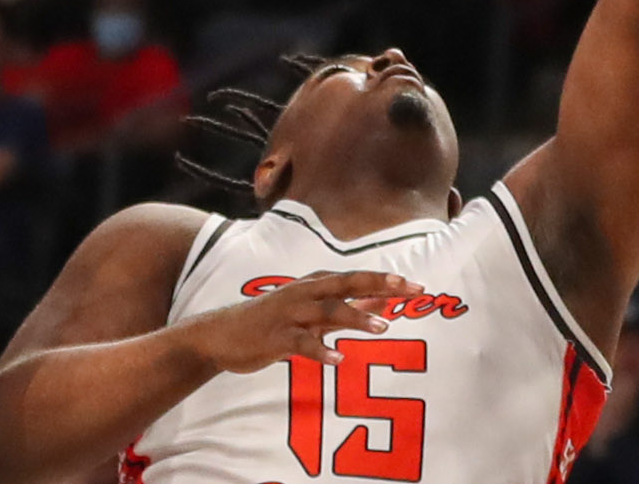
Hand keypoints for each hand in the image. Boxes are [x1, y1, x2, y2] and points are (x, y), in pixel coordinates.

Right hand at [179, 271, 421, 373]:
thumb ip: (345, 307)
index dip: (386, 281)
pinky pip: (301, 344)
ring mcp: (289, 314)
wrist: (221, 335)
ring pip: (326, 311)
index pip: (356, 279)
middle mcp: (303, 294)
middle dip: (378, 285)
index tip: (416, 285)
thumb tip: (382, 304)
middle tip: (408, 289)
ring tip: (382, 329)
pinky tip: (338, 360)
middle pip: (345, 284)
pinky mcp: (275, 337)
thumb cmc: (272, 322)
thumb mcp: (310, 311)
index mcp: (313, 286)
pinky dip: (320, 350)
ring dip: (355, 318)